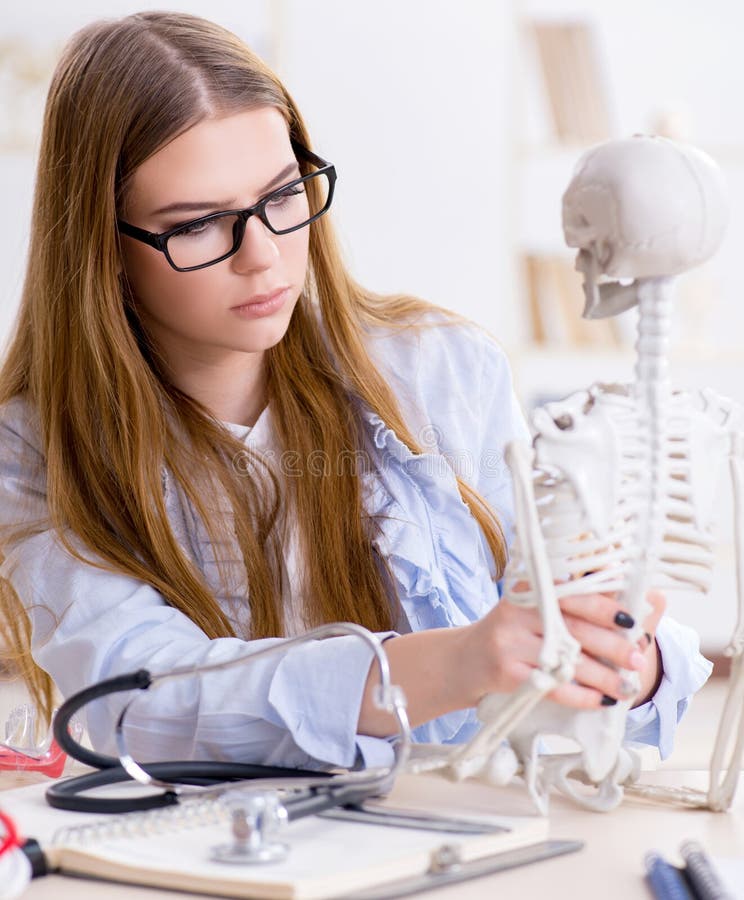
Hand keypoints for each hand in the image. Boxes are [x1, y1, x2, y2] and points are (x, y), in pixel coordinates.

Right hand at [458, 589, 665, 709]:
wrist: (464, 661)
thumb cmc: (513, 633)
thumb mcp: (534, 607)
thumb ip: (574, 602)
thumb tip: (637, 599)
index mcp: (528, 587)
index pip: (573, 594)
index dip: (605, 607)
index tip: (632, 621)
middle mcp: (516, 610)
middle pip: (573, 628)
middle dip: (612, 646)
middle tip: (638, 660)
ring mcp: (508, 640)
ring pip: (566, 660)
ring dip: (603, 677)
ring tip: (626, 687)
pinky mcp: (504, 671)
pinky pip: (552, 686)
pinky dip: (580, 695)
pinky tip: (600, 700)